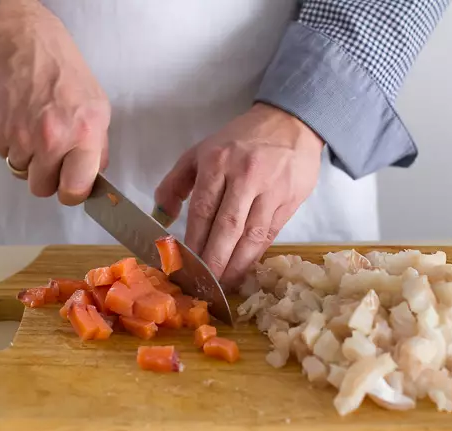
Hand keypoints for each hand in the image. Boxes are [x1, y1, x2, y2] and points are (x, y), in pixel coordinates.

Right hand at [0, 0, 109, 203]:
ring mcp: (19, 135)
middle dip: (46, 177)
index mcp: (82, 136)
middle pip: (41, 188)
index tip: (71, 185)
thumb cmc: (67, 76)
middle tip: (51, 155)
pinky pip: (2, 153)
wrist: (27, 45)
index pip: (74, 190)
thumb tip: (92, 178)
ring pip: (20, 171)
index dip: (72, 192)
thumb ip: (98, 148)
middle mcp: (50, 139)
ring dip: (27, 158)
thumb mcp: (98, 109)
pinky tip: (20, 119)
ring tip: (35, 128)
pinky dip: (10, 143)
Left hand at [154, 103, 323, 287]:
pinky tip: (244, 268)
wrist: (290, 123)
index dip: (193, 242)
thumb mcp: (201, 152)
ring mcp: (271, 189)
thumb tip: (161, 217)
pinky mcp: (290, 200)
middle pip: (227, 227)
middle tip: (204, 286)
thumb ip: (175, 183)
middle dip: (214, 261)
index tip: (184, 265)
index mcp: (218, 163)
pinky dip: (256, 254)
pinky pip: (270, 233)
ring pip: (251, 235)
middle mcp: (245, 176)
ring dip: (236, 264)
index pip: (203, 210)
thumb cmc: (240, 141)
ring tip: (224, 284)